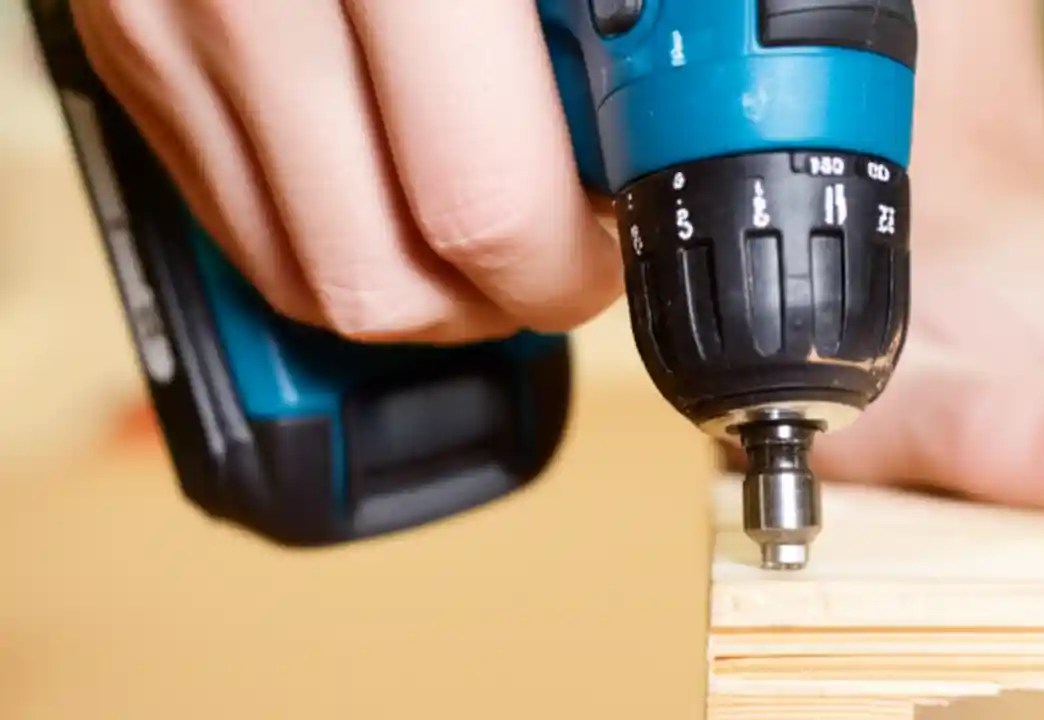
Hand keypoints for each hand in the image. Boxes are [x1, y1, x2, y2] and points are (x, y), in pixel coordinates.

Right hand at [70, 1, 620, 342]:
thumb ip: (580, 26)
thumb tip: (628, 136)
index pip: (483, 211)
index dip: (563, 273)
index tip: (598, 260)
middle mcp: (251, 3)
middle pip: (375, 287)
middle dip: (487, 309)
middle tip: (549, 261)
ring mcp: (163, 32)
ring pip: (293, 277)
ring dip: (404, 291)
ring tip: (474, 226)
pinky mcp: (125, 48)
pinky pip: (231, 212)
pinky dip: (323, 233)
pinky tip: (381, 177)